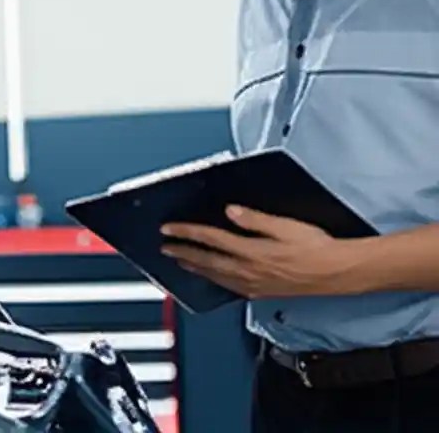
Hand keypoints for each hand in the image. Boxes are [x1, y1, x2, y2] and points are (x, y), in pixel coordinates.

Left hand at [161, 205, 360, 298]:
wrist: (338, 273)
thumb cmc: (316, 248)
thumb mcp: (286, 226)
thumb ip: (255, 219)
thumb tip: (231, 211)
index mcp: (252, 251)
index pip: (210, 239)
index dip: (186, 232)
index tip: (169, 229)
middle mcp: (249, 270)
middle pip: (206, 260)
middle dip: (182, 252)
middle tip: (164, 247)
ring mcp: (254, 284)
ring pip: (215, 276)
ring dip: (194, 268)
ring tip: (180, 263)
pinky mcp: (261, 292)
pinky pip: (229, 287)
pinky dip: (214, 280)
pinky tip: (211, 278)